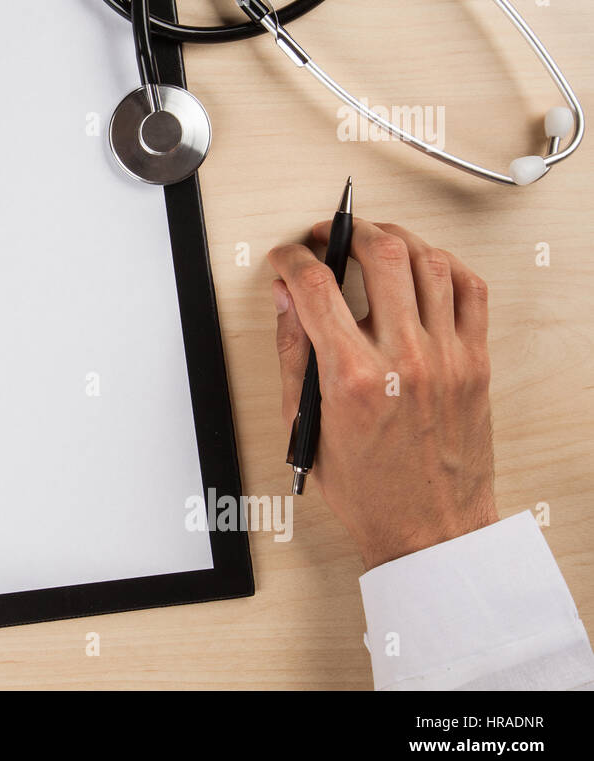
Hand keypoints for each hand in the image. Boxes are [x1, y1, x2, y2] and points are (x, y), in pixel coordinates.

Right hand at [268, 218, 497, 569]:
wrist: (430, 529)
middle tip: (328, 236)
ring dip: (395, 239)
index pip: (316, 285)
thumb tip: (285, 299)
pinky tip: (423, 268)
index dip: (291, 257)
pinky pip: (471, 291)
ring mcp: (448, 358)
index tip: (285, 256)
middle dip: (345, 231)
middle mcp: (405, 359)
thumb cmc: (369, 490)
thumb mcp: (305, 425)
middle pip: (381, 254)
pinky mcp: (476, 363)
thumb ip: (293, 352)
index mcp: (352, 377)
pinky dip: (446, 265)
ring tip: (374, 242)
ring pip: (429, 262)